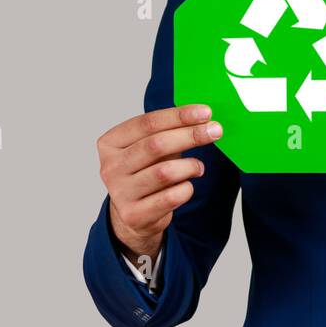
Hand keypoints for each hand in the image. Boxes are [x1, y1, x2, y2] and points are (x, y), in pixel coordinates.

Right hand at [97, 104, 221, 259]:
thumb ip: (169, 132)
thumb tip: (204, 118)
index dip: (179, 116)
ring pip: (165, 172)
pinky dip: (186, 188)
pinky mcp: (134, 215)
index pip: (147, 123)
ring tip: (198, 167)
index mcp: (110, 143)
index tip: (206, 112)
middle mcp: (110, 167)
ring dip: (190, 165)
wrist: (134, 213)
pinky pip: (171, 197)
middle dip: (190, 135)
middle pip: (156, 145)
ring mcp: (120, 193)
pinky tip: (186, 186)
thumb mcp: (150, 148)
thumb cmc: (146, 171)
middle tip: (215, 131)